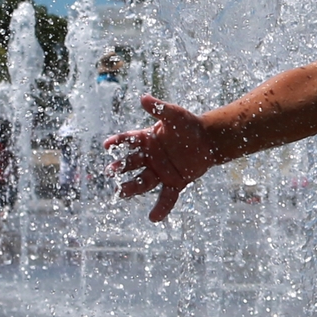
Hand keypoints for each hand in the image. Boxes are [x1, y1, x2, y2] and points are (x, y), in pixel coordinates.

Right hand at [103, 95, 217, 221]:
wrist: (209, 139)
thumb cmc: (189, 124)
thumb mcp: (175, 114)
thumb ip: (159, 108)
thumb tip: (143, 98)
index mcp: (148, 140)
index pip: (129, 141)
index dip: (118, 143)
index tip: (107, 145)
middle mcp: (151, 157)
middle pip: (132, 164)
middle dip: (120, 168)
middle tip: (110, 172)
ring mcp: (161, 171)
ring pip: (143, 182)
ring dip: (131, 188)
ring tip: (119, 193)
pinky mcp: (175, 182)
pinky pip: (166, 196)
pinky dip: (161, 208)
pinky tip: (153, 218)